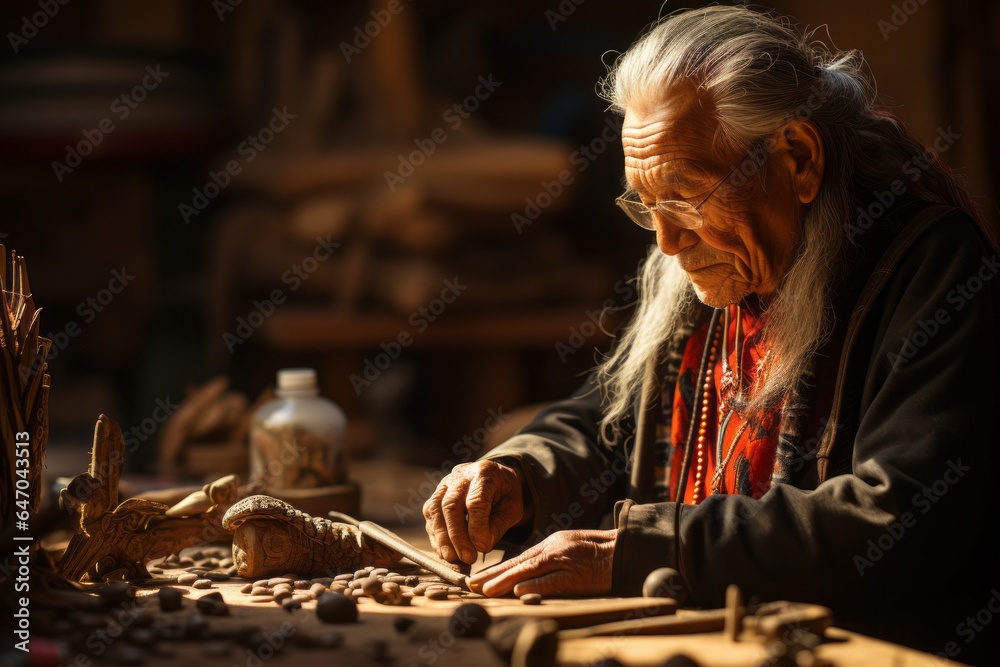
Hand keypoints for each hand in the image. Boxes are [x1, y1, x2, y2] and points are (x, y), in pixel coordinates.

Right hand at [423, 460, 525, 563]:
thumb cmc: (504, 494)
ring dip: (442, 538)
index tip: (483, 548)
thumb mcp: (512, 507)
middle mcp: (460, 476)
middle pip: (451, 505)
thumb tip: (481, 546)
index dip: (477, 527)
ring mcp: (444, 485)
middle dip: (457, 536)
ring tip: (453, 558)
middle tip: (467, 558)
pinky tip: (446, 552)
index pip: (476, 502)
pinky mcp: (435, 497)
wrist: (494, 478)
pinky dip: (436, 536)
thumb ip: (498, 525)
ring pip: (435, 511)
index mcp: (484, 474)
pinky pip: (430, 517)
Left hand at [468, 529, 616, 596]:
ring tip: (485, 590)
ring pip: (529, 571)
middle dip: (493, 575)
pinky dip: (535, 586)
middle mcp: (554, 548)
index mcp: (552, 543)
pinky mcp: (577, 574)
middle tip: (471, 585)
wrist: (627, 550)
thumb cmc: (601, 552)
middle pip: (518, 563)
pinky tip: (518, 592)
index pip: (520, 559)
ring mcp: (565, 560)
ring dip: (505, 581)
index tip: (478, 579)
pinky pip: (552, 581)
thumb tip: (527, 578)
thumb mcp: (571, 549)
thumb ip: (550, 561)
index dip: (498, 569)